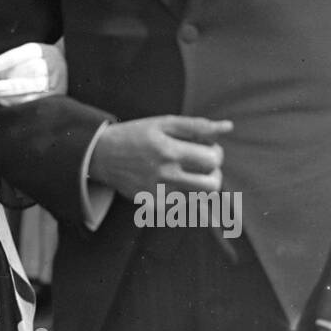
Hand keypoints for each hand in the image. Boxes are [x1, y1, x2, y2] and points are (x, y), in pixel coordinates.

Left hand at [0, 41, 67, 105]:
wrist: (64, 68)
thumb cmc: (38, 61)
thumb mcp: (29, 53)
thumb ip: (14, 59)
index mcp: (43, 51)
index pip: (24, 53)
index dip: (6, 60)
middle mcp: (52, 64)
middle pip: (29, 70)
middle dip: (6, 78)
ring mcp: (55, 80)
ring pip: (32, 87)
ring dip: (10, 92)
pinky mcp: (56, 95)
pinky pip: (35, 100)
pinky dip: (17, 102)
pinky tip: (5, 101)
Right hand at [89, 114, 232, 198]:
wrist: (101, 155)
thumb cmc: (136, 134)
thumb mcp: (163, 123)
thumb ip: (197, 125)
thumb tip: (228, 127)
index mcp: (168, 150)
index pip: (212, 159)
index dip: (216, 153)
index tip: (206, 148)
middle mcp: (164, 174)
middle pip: (212, 185)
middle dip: (214, 173)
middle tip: (202, 164)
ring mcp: (158, 193)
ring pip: (200, 199)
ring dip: (203, 186)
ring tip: (192, 174)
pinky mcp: (152, 205)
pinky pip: (183, 207)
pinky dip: (186, 195)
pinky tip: (174, 183)